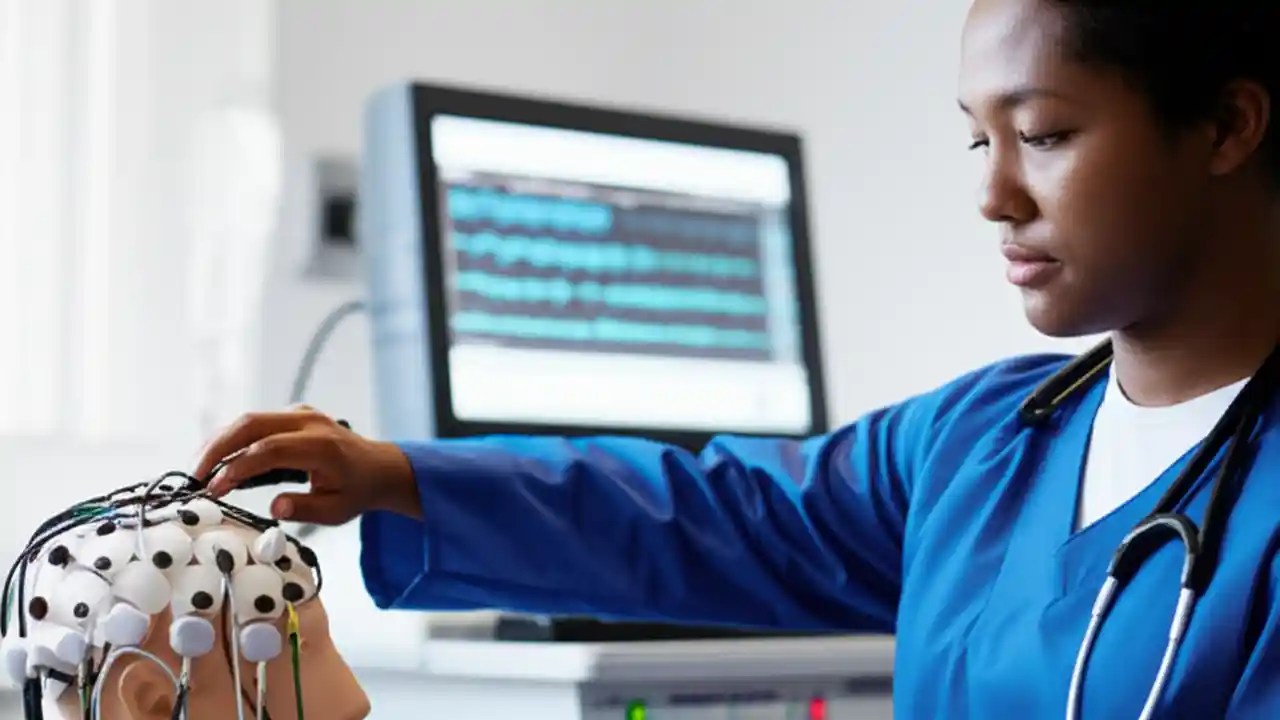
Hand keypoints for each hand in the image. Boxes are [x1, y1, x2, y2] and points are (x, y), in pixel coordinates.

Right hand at [193, 406, 420, 523]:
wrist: (378, 466)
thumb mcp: (338, 510)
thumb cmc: (357, 490)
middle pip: (251, 424)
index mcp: (323, 446)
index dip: (239, 467)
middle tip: (193, 475)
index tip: (216, 488)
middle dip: (217, 448)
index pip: (270, 449)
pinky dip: (231, 439)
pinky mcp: (291, 416)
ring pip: (248, 419)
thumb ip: (306, 508)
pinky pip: (255, 422)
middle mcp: (310, 422)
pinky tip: (216, 460)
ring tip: (197, 470)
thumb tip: (274, 507)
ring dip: (219, 442)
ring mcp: (300, 414)